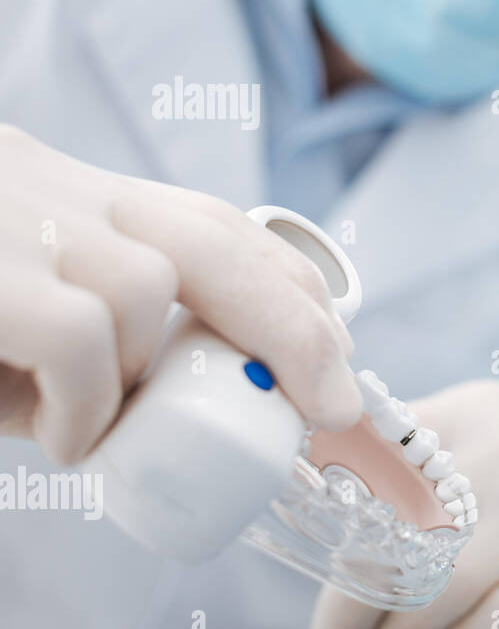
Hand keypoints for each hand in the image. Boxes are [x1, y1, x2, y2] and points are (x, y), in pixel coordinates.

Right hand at [0, 124, 361, 462]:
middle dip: (292, 328)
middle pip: (211, 240)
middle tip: (331, 406)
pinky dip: (91, 405)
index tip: (336, 350)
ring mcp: (13, 220)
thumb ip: (90, 348)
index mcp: (70, 194)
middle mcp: (49, 187)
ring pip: (146, 284)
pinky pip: (77, 338)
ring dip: (147, 374)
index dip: (289, 285)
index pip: (210, 221)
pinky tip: (69, 441)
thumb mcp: (12, 317)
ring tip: (100, 430)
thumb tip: (167, 415)